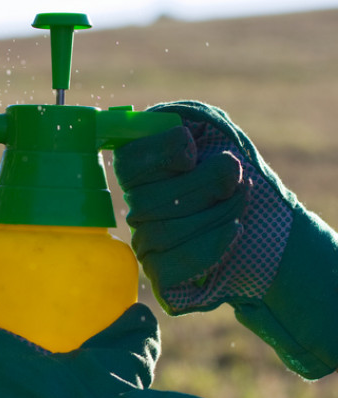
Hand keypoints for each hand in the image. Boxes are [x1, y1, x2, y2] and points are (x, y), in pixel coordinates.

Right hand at [113, 101, 337, 378]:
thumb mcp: (216, 132)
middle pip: (148, 200)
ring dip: (214, 213)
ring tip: (241, 202)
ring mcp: (146, 244)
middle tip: (234, 177)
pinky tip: (232, 232)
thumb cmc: (237, 173)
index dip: (161, 156)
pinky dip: (207, 247)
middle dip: (204, 185)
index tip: (193, 153)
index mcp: (142, 171)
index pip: (127, 163)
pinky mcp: (161, 277)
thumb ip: (186, 120)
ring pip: (161, 232)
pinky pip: (168, 267)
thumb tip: (163, 124)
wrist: (270, 224)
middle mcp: (137, 209)